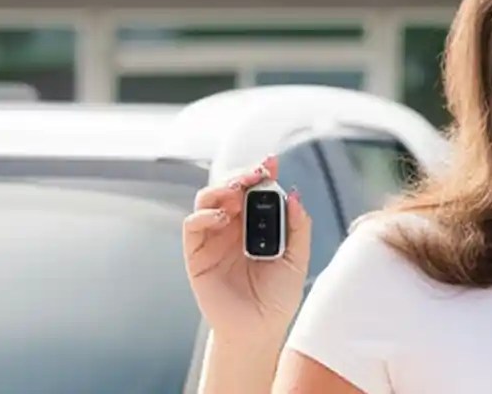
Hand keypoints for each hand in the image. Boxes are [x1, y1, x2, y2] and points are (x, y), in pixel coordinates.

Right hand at [183, 156, 311, 342]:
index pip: (255, 190)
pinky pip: (193, 227)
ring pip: (207, 200)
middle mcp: (233, 227)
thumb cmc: (277, 295)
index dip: (261, 172)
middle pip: (229, 189)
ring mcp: (213, 239)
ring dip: (221, 189)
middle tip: (256, 173)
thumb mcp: (297, 258)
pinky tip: (223, 218)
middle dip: (241, 175)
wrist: (259, 329)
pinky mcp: (197, 255)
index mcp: (257, 224)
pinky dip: (204, 215)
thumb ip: (298, 227)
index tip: (271, 161)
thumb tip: (294, 195)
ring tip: (239, 192)